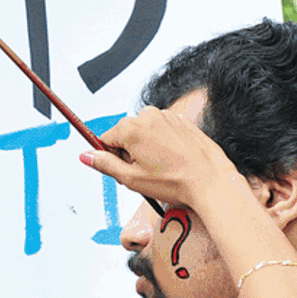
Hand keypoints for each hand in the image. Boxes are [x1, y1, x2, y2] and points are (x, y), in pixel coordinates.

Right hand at [80, 106, 241, 208]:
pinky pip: (163, 131)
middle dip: (130, 153)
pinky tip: (173, 161)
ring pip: (145, 132)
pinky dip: (164, 144)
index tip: (124, 170)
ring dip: (147, 149)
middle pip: (126, 134)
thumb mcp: (132, 179)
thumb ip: (104, 164)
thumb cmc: (176, 181)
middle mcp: (148, 115)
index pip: (106, 139)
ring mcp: (167, 116)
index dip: (113, 158)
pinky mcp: (181, 120)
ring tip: (162, 169)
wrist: (210, 180)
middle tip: (145, 174)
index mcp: (131, 128)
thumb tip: (86, 156)